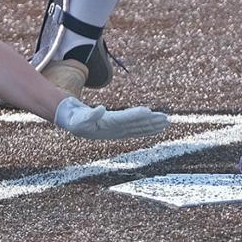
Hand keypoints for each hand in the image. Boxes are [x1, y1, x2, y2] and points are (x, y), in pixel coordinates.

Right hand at [53, 96, 168, 139]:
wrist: (74, 125)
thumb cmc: (76, 120)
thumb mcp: (79, 117)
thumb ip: (89, 114)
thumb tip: (101, 109)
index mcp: (106, 126)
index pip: (124, 119)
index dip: (136, 115)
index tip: (148, 110)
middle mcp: (115, 131)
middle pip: (136, 125)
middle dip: (151, 121)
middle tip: (166, 118)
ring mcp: (119, 132)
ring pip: (139, 128)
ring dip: (153, 125)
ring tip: (167, 121)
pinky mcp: (120, 130)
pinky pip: (137, 130)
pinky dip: (148, 127)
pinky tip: (158, 126)